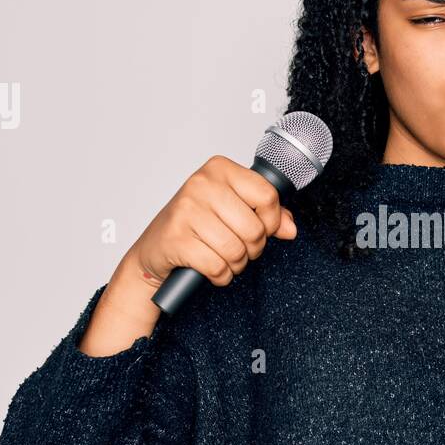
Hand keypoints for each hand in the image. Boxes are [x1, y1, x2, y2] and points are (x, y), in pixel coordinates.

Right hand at [126, 154, 297, 292]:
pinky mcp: (176, 239)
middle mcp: (201, 184)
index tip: (261, 228)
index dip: (271, 221)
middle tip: (239, 248)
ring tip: (224, 258)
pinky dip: (220, 275)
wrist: (153, 250)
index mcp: (219, 169)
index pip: (268, 195)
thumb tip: (290, 228)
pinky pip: (217, 266)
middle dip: (253, 248)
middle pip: (254, 228)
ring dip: (236, 264)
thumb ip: (266, 214)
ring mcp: (186, 210)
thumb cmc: (194, 226)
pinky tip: (212, 269)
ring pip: (236, 250)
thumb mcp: (231, 210)